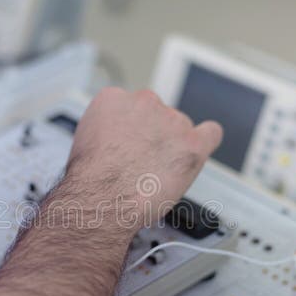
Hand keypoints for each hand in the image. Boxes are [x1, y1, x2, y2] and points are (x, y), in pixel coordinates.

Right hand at [66, 87, 222, 227]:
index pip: (129, 106)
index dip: (129, 130)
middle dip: (152, 136)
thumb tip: (114, 140)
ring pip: (180, 127)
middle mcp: (145, 102)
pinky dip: (207, 141)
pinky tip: (198, 150)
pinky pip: (211, 133)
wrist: (104, 196)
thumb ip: (106, 131)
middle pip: (156, 115)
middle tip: (141, 162)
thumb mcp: (84, 141)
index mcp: (115, 98)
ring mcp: (172, 121)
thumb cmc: (91, 177)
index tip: (127, 145)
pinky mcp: (192, 143)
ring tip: (158, 172)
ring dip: (173, 145)